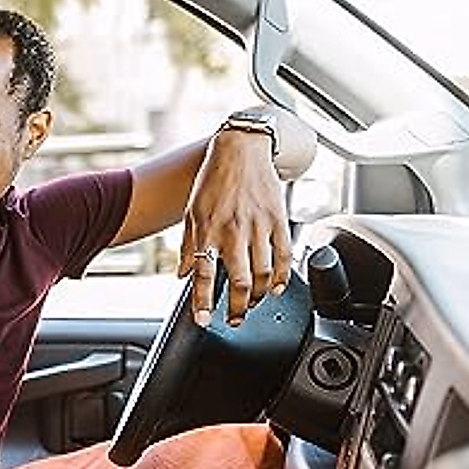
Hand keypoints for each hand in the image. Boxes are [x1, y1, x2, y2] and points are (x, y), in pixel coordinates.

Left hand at [177, 130, 290, 326]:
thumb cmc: (213, 180)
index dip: (203, 301)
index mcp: (208, 230)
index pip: (204, 274)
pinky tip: (276, 288)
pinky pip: (285, 255)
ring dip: (259, 296)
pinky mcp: (278, 220)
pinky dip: (282, 276)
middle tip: (235, 319)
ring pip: (264, 274)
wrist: (241, 149)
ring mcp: (259, 226)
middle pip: (240, 281)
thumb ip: (187, 246)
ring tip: (252, 304)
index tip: (204, 320)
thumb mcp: (191, 212)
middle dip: (238, 307)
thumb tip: (182, 275)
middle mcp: (234, 231)